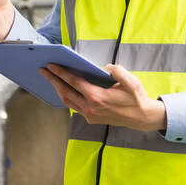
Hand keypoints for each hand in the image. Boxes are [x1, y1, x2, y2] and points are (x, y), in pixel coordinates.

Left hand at [41, 62, 167, 132]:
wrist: (141, 118)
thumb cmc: (136, 99)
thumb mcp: (131, 82)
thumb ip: (118, 71)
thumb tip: (106, 67)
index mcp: (97, 97)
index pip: (74, 82)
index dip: (61, 73)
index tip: (51, 65)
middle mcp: (90, 107)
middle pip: (65, 92)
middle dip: (53, 80)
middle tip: (43, 71)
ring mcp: (89, 115)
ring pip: (68, 101)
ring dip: (58, 90)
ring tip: (51, 79)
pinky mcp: (91, 119)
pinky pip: (75, 107)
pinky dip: (67, 98)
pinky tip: (65, 91)